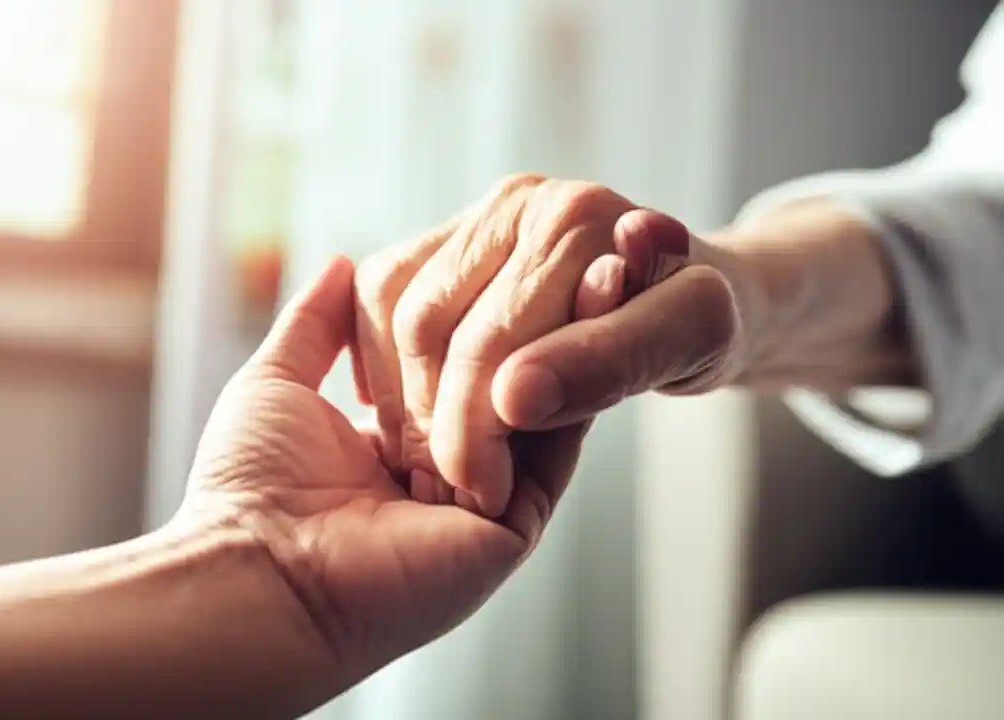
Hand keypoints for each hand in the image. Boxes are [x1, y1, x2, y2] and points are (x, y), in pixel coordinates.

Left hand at [177, 257, 579, 681]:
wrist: (258, 567)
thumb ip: (316, 324)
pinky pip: (553, 452)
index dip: (482, 312)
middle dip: (534, 321)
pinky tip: (564, 333)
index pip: (458, 367)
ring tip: (584, 275)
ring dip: (556, 345)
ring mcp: (482, 503)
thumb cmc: (247, 487)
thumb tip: (339, 263)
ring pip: (539, 410)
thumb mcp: (277, 380)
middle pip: (508, 385)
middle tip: (570, 257)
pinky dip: (566, 392)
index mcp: (392, 447)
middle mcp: (445, 475)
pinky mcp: (510, 527)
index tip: (510, 254)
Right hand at [354, 174, 738, 515]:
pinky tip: (408, 404)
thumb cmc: (696, 325)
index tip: (483, 497)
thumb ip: (609, 366)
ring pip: (390, 310)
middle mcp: (520, 201)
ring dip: (399, 393)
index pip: (489, 344)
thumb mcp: (690, 346)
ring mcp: (476, 213)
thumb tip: (515, 395)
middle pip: (428, 328)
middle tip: (451, 490)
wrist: (685, 290)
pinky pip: (378, 293)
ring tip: (434, 454)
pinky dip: (378, 355)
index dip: (476, 430)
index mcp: (577, 221)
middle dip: (432, 422)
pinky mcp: (443, 234)